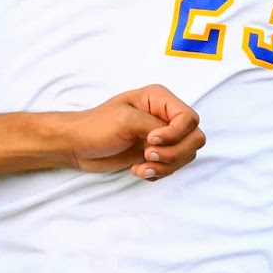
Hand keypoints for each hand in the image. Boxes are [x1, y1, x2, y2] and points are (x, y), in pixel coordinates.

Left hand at [64, 85, 203, 180]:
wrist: (77, 146)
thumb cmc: (95, 126)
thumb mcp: (125, 120)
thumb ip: (155, 126)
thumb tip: (173, 138)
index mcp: (158, 99)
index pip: (189, 118)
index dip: (176, 134)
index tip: (151, 140)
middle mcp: (164, 116)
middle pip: (194, 138)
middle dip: (174, 153)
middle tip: (147, 155)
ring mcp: (162, 136)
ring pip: (186, 155)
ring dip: (166, 166)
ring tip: (142, 168)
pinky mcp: (155, 153)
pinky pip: (173, 166)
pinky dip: (159, 172)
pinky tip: (139, 171)